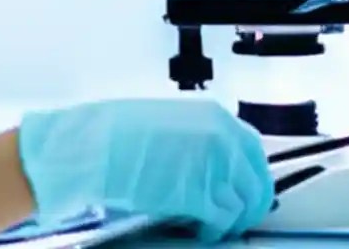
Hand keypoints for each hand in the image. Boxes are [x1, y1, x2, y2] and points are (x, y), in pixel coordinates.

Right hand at [17, 98, 273, 242]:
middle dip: (248, 205)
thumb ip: (199, 136)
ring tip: (213, 226)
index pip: (254, 151)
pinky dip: (213, 231)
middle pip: (255, 183)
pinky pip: (220, 222)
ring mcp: (214, 168)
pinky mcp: (199, 197)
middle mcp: (223, 140)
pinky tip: (200, 230)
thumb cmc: (116, 132)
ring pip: (241, 207)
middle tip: (237, 217)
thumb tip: (212, 162)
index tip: (247, 190)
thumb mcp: (169, 120)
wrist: (92, 146)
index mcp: (215, 116)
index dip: (253, 176)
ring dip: (229, 220)